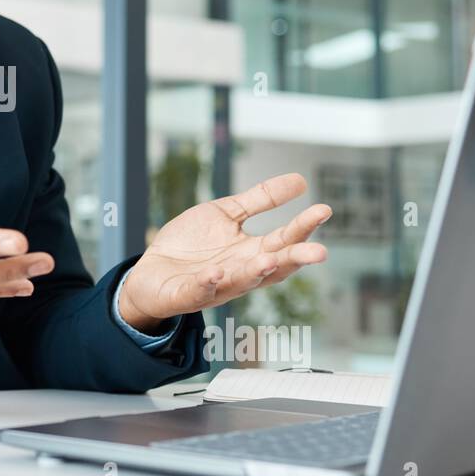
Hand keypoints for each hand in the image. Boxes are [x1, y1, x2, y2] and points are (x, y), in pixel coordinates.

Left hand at [118, 173, 329, 331]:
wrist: (150, 271)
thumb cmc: (192, 245)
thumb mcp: (227, 214)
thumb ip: (260, 200)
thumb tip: (301, 180)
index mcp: (251, 253)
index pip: (284, 241)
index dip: (304, 227)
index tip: (324, 209)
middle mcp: (239, 272)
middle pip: (273, 267)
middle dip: (295, 259)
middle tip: (321, 252)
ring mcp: (215, 286)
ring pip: (241, 282)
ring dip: (256, 272)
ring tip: (270, 259)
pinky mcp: (186, 295)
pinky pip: (199, 291)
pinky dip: (209, 284)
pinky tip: (216, 272)